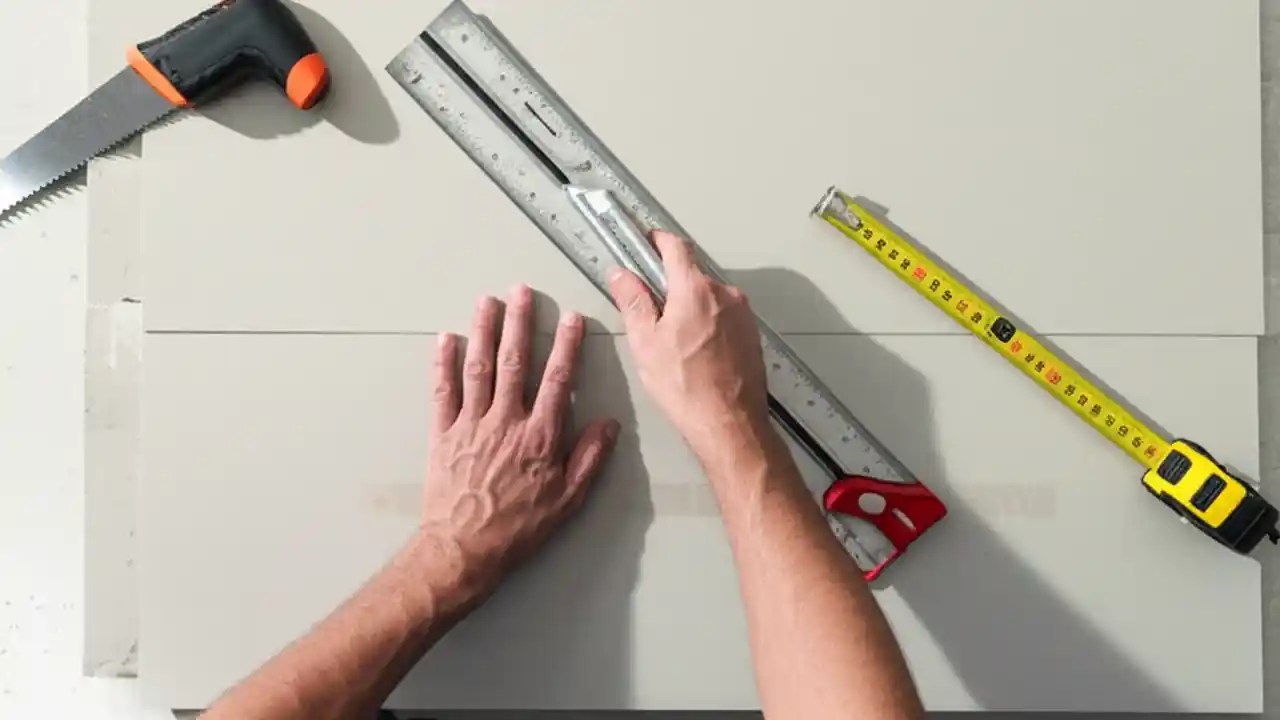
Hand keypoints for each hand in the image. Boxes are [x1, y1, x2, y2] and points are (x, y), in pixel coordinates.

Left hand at [423, 286, 619, 598]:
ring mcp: (471, 425)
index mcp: (539, 437)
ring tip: (488, 301)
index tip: (573, 319)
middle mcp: (505, 422)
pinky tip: (446, 339)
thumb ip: (589, 460)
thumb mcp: (567, 502)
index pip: (558, 380)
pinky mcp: (443, 435)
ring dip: (484, 331)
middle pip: (515, 363)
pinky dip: (443, 363)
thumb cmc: (517, 530)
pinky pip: (443, 391)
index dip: (568, 347)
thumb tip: (608, 425)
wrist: (463, 551)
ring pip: (479, 368)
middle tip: (523, 291)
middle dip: (520, 324)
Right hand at [607, 231, 769, 454]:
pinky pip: (724, 316)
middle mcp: (725, 294)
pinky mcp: (752, 334)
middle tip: (651, 310)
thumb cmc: (686, 388)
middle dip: (670, 284)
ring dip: (691, 307)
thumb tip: (621, 275)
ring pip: (709, 297)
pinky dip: (708, 324)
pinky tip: (697, 353)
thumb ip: (633, 302)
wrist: (729, 423)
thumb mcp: (646, 343)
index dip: (658, 240)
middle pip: (692, 274)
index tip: (647, 242)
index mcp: (695, 289)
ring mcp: (742, 314)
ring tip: (675, 342)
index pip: (676, 247)